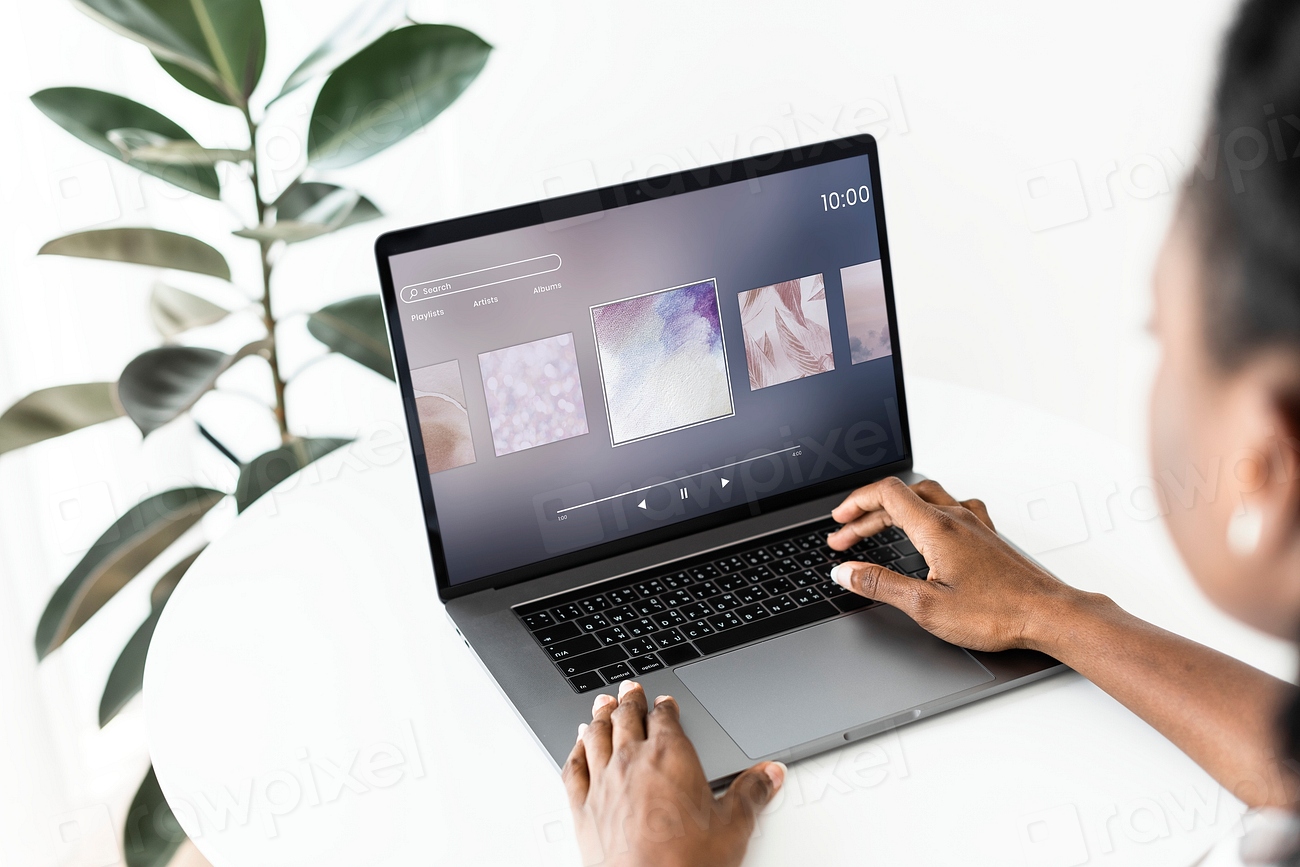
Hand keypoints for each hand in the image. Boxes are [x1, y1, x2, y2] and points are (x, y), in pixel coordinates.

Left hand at [563, 680, 784, 866]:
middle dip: (630, 701)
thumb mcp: (733, 828)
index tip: (666, 702)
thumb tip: (770, 774)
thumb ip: (751, 794)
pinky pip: (574, 769)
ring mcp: (603, 783)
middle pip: (627, 718)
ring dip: (600, 717)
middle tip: (630, 689)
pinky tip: (576, 746)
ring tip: (602, 705)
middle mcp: (632, 761)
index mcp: (670, 756)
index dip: (665, 707)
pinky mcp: (582, 808)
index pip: (665, 718)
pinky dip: (575, 751)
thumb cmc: (687, 864)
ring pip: (597, 736)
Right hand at [826, 477, 1082, 652]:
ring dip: (895, 510)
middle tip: (846, 537)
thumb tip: (845, 571)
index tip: (839, 520)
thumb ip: (880, 584)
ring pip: (926, 498)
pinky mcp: (988, 537)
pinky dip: (927, 512)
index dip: (856, 502)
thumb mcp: (926, 605)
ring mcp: (974, 524)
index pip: (886, 494)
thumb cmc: (997, 612)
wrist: (1049, 615)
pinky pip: (952, 508)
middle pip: (901, 497)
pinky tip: (930, 525)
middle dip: (867, 514)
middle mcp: (956, 517)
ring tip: (878, 525)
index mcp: (937, 527)